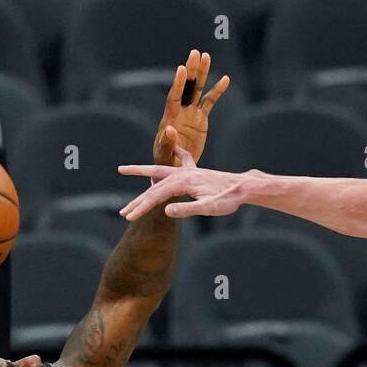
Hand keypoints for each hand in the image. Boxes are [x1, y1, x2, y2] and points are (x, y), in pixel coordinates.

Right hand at [117, 160, 247, 220]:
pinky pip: (180, 160)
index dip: (141, 208)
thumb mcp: (209, 208)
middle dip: (138, 200)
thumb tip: (166, 211)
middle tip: (123, 212)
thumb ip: (187, 210)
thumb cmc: (228, 199)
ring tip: (123, 170)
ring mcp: (187, 171)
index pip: (156, 196)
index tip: (129, 218)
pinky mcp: (194, 172)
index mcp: (183, 182)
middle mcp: (182, 173)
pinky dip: (173, 154)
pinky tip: (173, 149)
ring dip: (142, 172)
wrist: (243, 187)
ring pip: (160, 171)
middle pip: (153, 186)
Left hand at [152, 49, 229, 166]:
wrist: (176, 167)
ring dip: (201, 74)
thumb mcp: (166, 153)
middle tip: (195, 53)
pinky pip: (210, 102)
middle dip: (191, 71)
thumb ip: (168, 142)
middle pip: (186, 87)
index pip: (174, 97)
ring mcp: (191, 113)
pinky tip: (225, 79)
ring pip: (197, 90)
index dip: (178, 84)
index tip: (182, 68)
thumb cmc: (166, 161)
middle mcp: (180, 111)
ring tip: (206, 56)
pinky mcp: (201, 118)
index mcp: (170, 118)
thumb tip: (170, 129)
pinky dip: (217, 91)